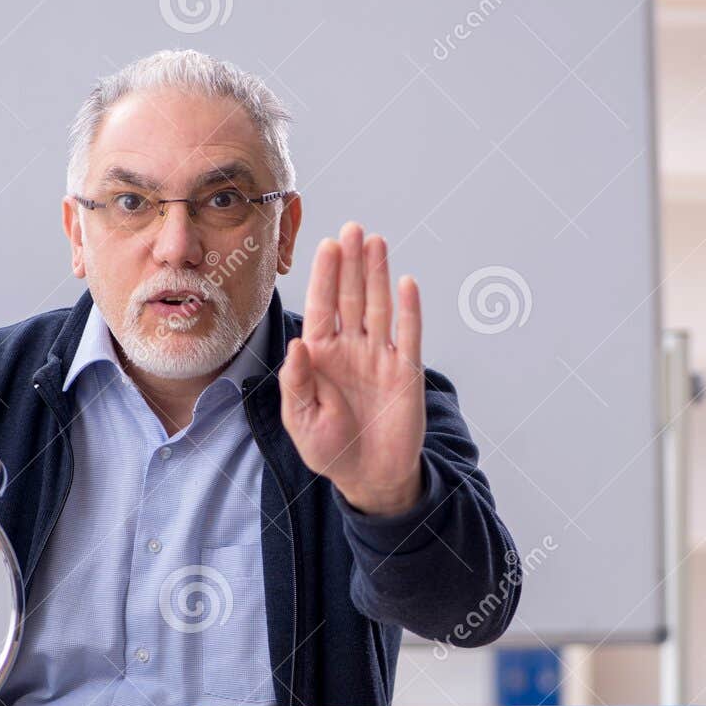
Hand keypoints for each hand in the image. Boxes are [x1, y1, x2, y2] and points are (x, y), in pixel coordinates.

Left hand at [280, 222, 424, 515]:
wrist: (369, 476)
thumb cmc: (329, 449)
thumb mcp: (301, 419)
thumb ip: (296, 381)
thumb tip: (296, 344)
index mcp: (320, 356)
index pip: (321, 307)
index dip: (325, 276)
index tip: (327, 245)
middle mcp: (350, 348)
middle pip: (350, 297)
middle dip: (351, 263)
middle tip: (353, 229)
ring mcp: (379, 356)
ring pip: (378, 306)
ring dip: (377, 275)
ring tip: (376, 242)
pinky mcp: (405, 370)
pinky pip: (408, 334)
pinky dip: (409, 309)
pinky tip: (406, 282)